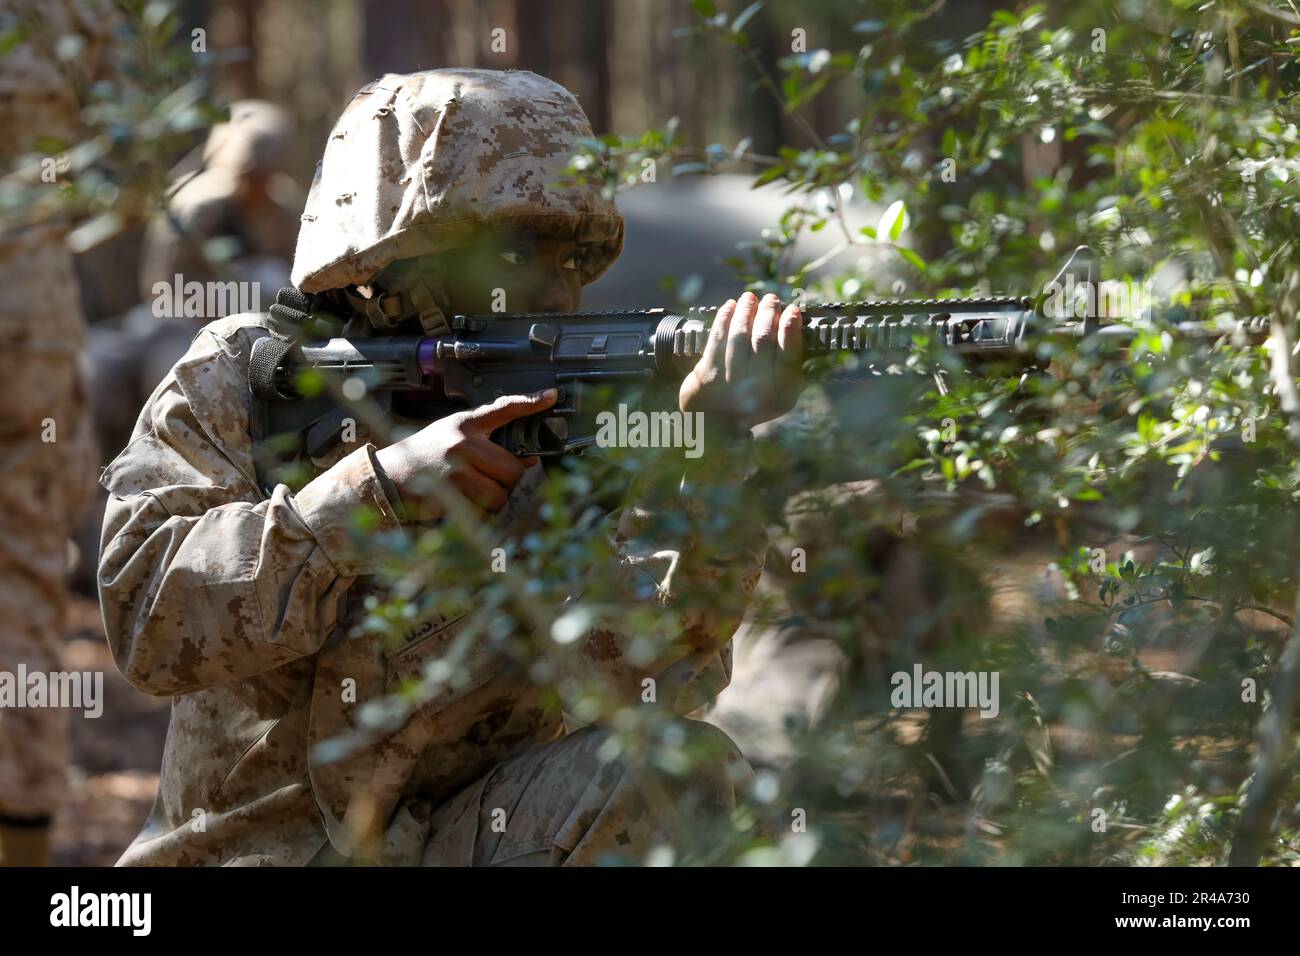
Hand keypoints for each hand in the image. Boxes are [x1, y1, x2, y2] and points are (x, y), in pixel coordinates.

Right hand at [375, 388, 557, 521]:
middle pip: (512, 470)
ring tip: (473, 492)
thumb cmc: (425, 454)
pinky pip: (482, 511)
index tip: (551, 396)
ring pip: (500, 494)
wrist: (388, 474)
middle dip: (506, 480)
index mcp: (465, 425)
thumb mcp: (452, 434)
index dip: (529, 403)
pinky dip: (478, 513)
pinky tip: (461, 502)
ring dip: (493, 500)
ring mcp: (456, 470)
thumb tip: (528, 458)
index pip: (503, 409)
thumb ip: (487, 441)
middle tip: (490, 478)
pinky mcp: (449, 495)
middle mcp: (462, 444)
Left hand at [678, 292, 802, 433]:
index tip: (792, 310)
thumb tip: (795, 324)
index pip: (789, 354)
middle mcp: (756, 387)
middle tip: (771, 299)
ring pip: (739, 335)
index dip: (791, 328)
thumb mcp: (780, 394)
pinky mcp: (707, 373)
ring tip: (750, 298)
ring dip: (746, 310)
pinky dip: (725, 318)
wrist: (714, 423)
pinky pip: (717, 338)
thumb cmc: (753, 401)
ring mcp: (729, 380)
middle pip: (763, 339)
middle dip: (768, 312)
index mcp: (780, 393)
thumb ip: (789, 366)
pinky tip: (730, 306)